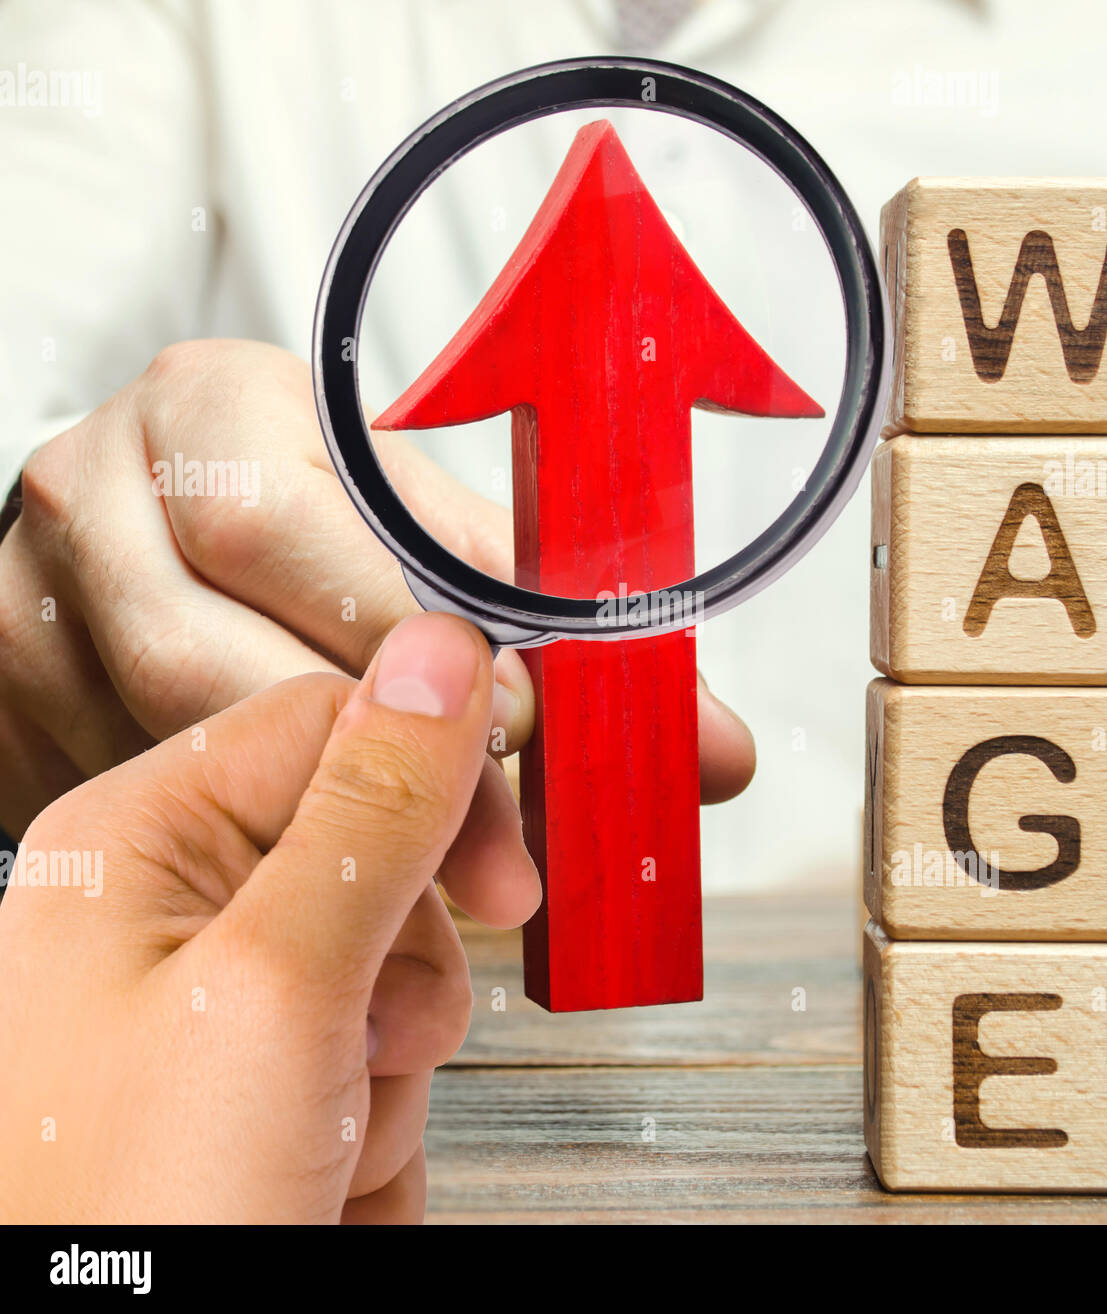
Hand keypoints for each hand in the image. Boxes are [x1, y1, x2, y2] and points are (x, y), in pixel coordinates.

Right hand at [0, 339, 755, 832]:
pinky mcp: (15, 683)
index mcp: (214, 407)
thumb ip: (559, 626)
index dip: (417, 635)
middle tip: (503, 857)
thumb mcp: (428, 530)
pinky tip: (322, 873)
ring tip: (434, 886)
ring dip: (313, 825)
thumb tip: (709, 748)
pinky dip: (234, 843)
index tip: (526, 722)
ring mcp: (38, 591)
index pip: (299, 522)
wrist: (157, 519)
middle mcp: (106, 488)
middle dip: (379, 767)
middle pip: (221, 648)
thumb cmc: (319, 517)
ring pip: (171, 739)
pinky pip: (126, 786)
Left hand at [0, 612, 533, 1222]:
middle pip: (377, 854)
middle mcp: (172, 910)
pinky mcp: (265, 1081)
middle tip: (371, 1040)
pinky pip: (380, 1055)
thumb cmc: (134, 1222)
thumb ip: (374, 811)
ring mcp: (220, 1005)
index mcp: (141, 842)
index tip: (509, 876)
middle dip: (406, 965)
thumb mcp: (280, 989)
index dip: (439, 788)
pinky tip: (314, 1178)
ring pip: (395, 966)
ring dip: (392, 1065)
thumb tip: (444, 655)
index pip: (335, 725)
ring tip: (318, 1139)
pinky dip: (375, 1123)